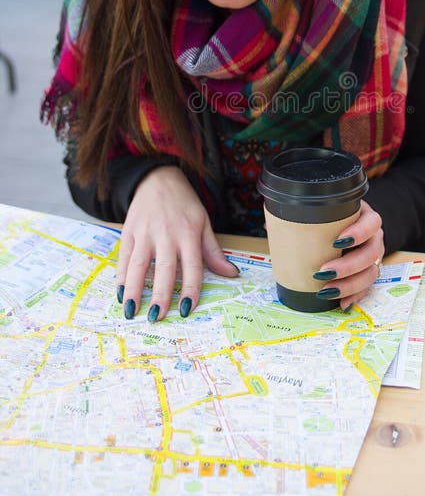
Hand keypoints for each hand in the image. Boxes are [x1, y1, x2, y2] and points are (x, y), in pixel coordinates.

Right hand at [116, 166, 237, 320]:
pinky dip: (121, 277)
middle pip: (164, 268)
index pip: (192, 266)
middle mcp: (166, 234)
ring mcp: (145, 233)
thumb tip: (232, 274)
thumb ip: (214, 251)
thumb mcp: (203, 222)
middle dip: (160, 294)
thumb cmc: (184, 203)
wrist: (158, 178)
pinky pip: (123, 257)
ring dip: (134, 289)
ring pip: (138, 264)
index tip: (186, 309)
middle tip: (157, 317)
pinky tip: (121, 294)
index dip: (190, 289)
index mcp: (188, 233)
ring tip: (132, 311)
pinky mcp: (128, 232)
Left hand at [314, 200, 384, 310]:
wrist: (345, 231)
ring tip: (327, 290)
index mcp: (366, 219)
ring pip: (370, 273)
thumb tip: (271, 224)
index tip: (337, 241)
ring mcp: (373, 257)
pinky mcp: (368, 274)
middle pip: (370, 253)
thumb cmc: (332, 221)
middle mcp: (373, 238)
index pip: (372, 223)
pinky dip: (354, 297)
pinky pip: (366, 288)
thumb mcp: (326, 213)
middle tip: (323, 272)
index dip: (359, 233)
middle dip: (348, 265)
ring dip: (349, 284)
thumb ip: (308, 215)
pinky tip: (342, 303)